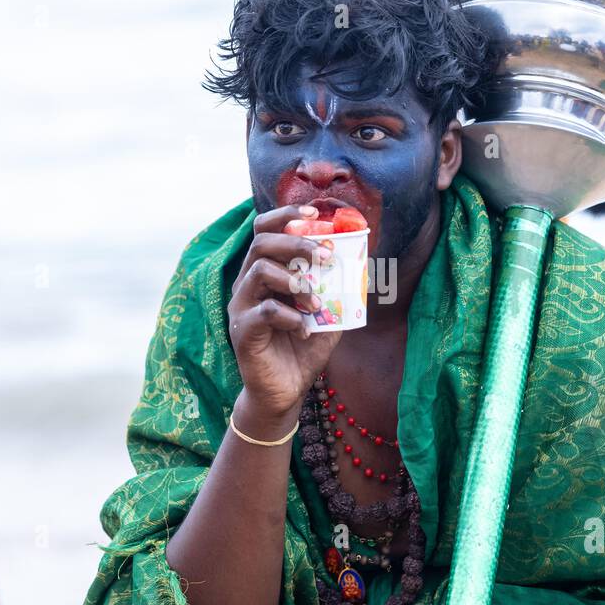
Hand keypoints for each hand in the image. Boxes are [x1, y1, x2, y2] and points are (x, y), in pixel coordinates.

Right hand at [227, 204, 343, 417]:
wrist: (285, 391)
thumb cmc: (302, 348)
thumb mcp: (328, 314)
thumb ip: (338, 289)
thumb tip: (363, 262)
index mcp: (264, 272)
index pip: (264, 229)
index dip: (286, 215)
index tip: (314, 212)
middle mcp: (247, 284)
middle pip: (261, 242)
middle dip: (297, 243)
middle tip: (326, 256)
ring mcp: (241, 307)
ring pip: (260, 271)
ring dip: (297, 281)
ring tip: (316, 302)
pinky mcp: (242, 331)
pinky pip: (265, 311)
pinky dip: (291, 317)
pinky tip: (304, 331)